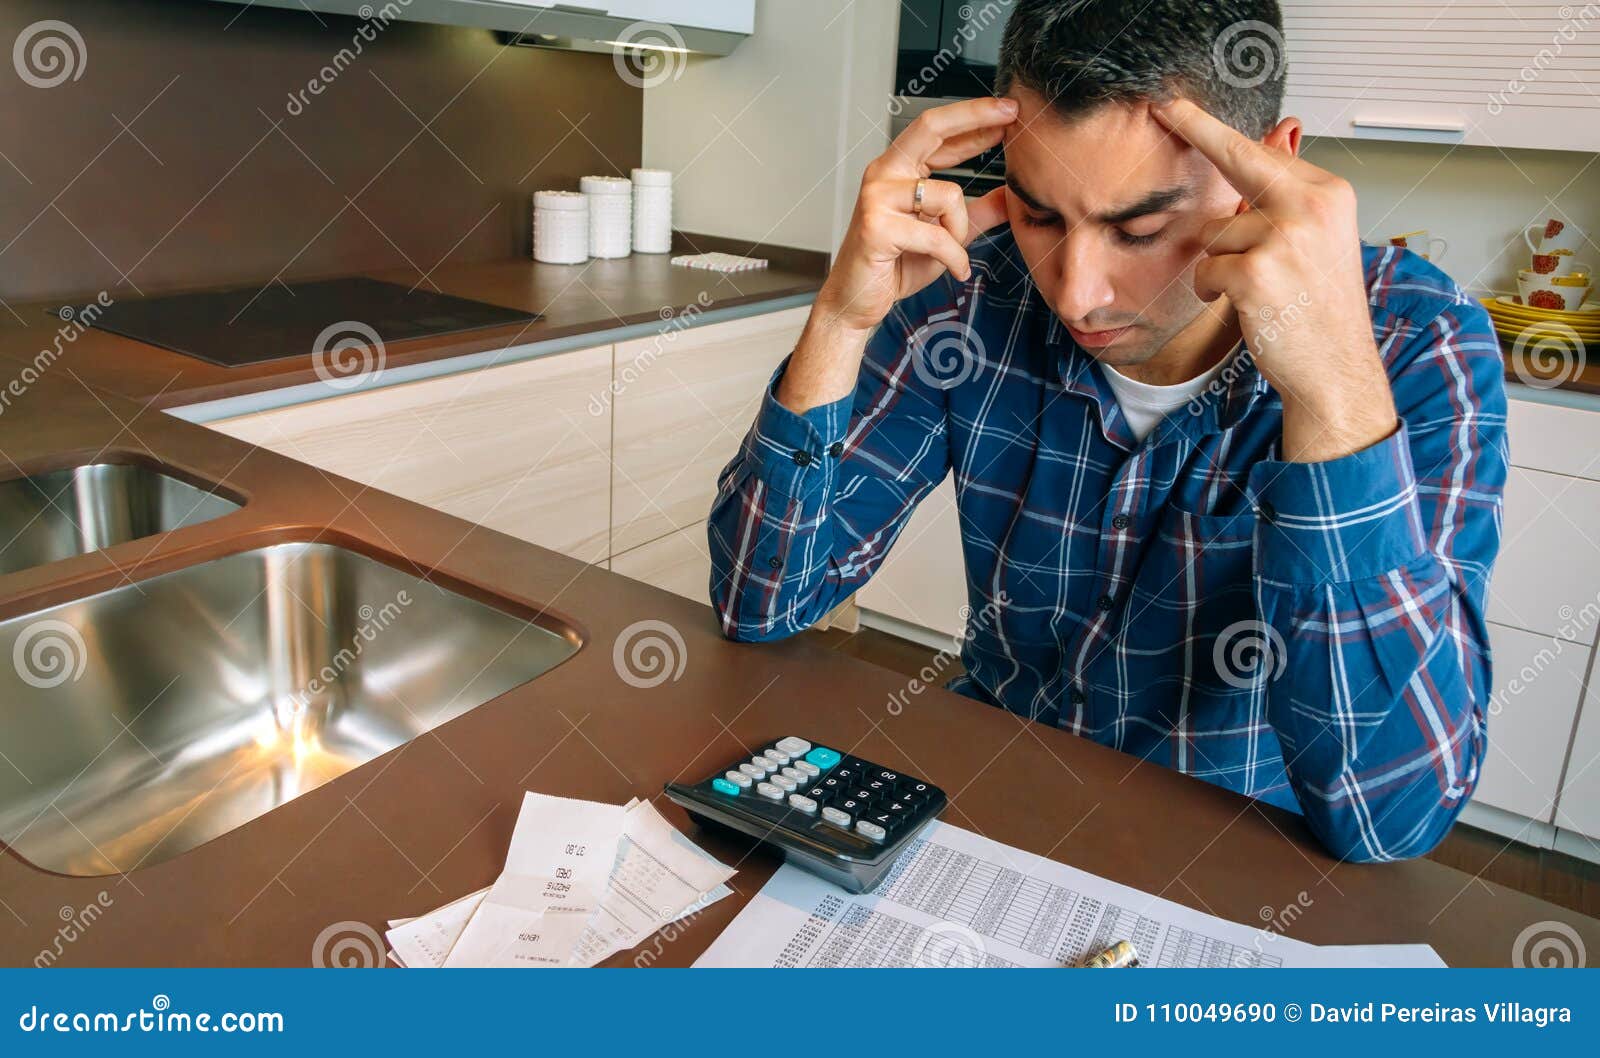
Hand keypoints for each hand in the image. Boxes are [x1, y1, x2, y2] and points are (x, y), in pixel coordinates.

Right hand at [814, 97, 1016, 334]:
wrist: (856, 301)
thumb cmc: (895, 266)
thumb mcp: (946, 235)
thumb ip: (976, 212)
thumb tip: (1011, 193)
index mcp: (897, 170)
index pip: (937, 131)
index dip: (974, 117)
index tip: (1008, 110)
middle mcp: (883, 174)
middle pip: (931, 127)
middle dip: (976, 116)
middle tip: (1011, 114)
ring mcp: (877, 197)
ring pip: (948, 194)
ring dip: (961, 230)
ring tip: (953, 253)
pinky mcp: (877, 226)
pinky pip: (937, 236)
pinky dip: (955, 257)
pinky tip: (957, 270)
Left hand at [1152, 98, 1397, 461]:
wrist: (1335, 368)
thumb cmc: (1320, 310)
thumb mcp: (1314, 243)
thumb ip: (1285, 200)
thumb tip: (1260, 150)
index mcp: (1328, 194)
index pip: (1263, 152)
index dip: (1217, 132)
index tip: (1181, 106)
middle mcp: (1311, 207)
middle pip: (1237, 162)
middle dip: (1198, 130)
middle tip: (1165, 106)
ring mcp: (1284, 238)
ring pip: (1214, 233)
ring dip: (1221, 263)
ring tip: (1259, 290)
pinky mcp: (1256, 272)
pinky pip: (1207, 269)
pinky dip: (1214, 291)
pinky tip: (1247, 306)